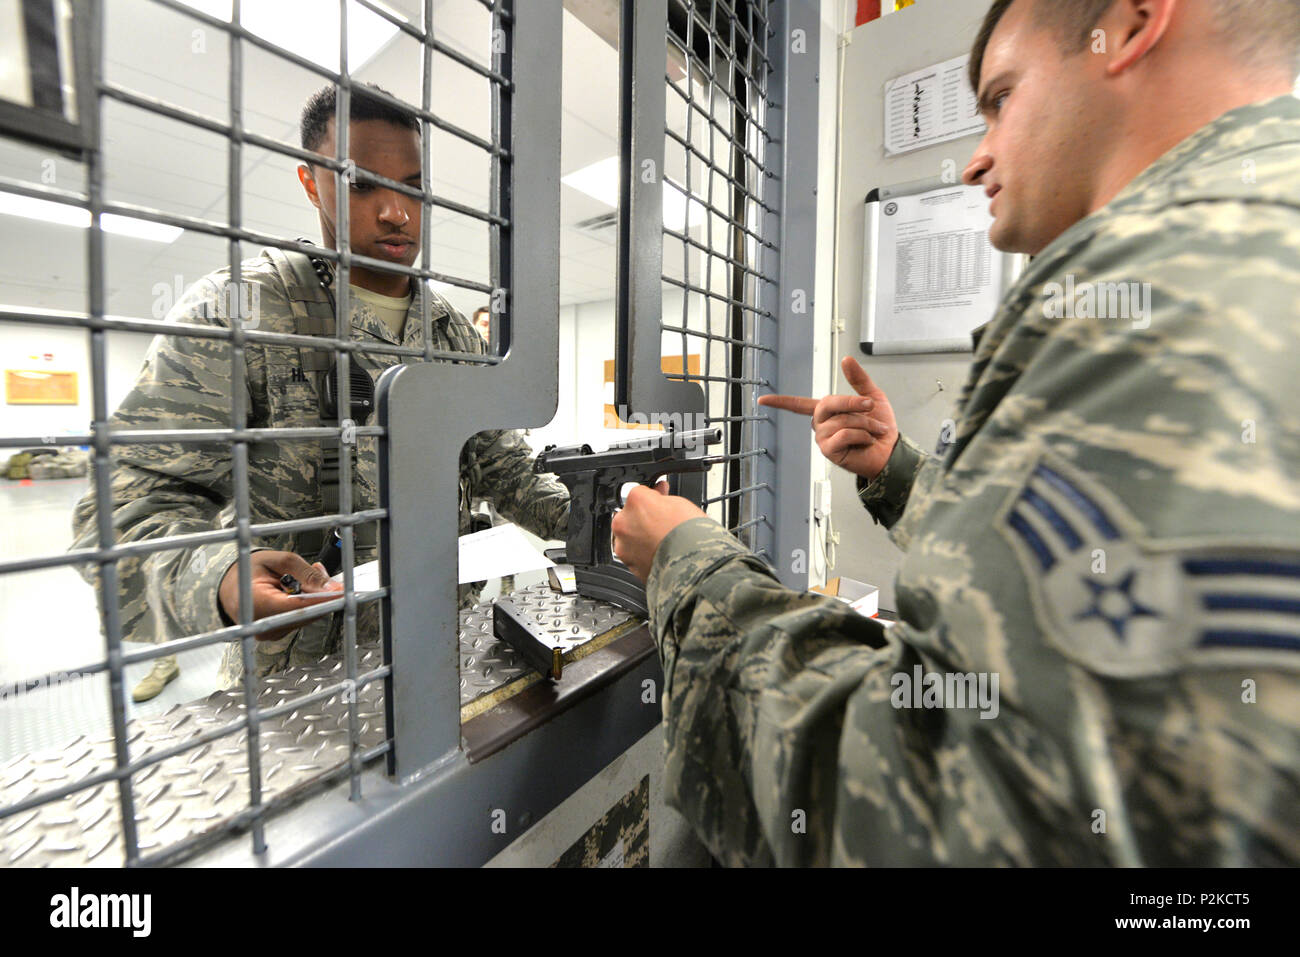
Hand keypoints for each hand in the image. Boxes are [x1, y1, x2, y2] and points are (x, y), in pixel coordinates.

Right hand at [218, 550, 341, 640]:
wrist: (231, 585)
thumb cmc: (247, 570)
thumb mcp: (277, 560)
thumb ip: (305, 573)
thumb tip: (331, 587)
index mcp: (256, 604)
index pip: (297, 606)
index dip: (323, 599)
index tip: (342, 591)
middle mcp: (262, 625)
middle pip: (305, 613)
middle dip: (321, 594)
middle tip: (324, 573)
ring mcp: (271, 632)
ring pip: (306, 616)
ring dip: (314, 597)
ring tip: (306, 576)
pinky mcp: (278, 632)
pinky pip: (301, 618)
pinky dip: (307, 603)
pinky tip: (300, 588)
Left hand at [611, 481, 705, 582]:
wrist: (695, 566)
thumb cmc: (691, 536)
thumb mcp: (681, 504)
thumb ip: (663, 498)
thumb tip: (659, 495)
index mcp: (636, 502)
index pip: (640, 492)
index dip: (654, 497)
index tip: (661, 500)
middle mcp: (624, 523)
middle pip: (630, 515)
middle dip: (644, 518)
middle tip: (665, 524)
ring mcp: (624, 546)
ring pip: (630, 536)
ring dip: (642, 537)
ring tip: (665, 541)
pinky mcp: (629, 565)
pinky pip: (634, 555)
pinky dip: (644, 554)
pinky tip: (661, 553)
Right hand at [758, 356, 898, 480]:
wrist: (890, 450)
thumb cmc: (879, 427)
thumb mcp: (872, 397)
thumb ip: (858, 379)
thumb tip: (846, 359)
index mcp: (826, 411)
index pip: (799, 404)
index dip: (781, 401)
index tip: (762, 400)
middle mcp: (821, 424)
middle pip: (827, 403)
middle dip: (852, 403)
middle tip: (870, 406)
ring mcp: (823, 438)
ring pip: (841, 420)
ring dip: (864, 423)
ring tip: (872, 431)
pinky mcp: (829, 451)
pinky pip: (843, 434)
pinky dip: (861, 436)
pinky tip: (866, 441)